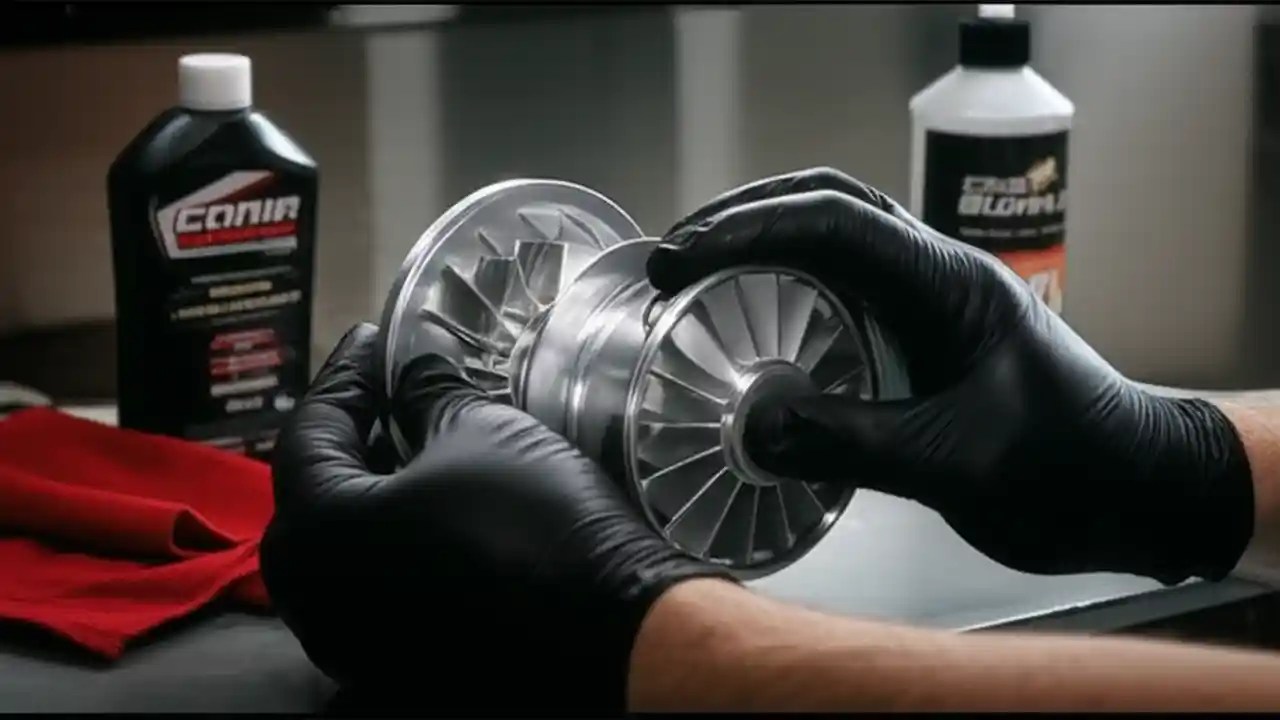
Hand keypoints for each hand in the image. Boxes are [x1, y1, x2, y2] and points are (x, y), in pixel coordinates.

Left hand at [259, 324, 732, 711]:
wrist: (611, 625)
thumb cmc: (535, 520)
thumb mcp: (479, 430)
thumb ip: (427, 393)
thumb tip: (413, 372)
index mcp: (318, 530)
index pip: (310, 431)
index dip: (346, 375)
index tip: (374, 341)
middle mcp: (314, 595)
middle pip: (317, 492)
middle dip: (353, 433)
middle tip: (388, 388)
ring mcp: (351, 637)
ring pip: (342, 544)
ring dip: (372, 487)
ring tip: (413, 439)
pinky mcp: (393, 661)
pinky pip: (373, 583)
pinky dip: (391, 536)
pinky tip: (430, 504)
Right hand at [646, 167, 1253, 584]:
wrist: (1136, 487)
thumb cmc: (1071, 468)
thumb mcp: (954, 464)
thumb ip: (852, 444)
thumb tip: (755, 429)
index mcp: (950, 284)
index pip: (836, 221)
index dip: (749, 229)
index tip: (683, 257)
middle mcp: (938, 275)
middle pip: (830, 206)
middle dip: (744, 218)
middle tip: (676, 254)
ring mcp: (932, 299)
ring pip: (836, 240)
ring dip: (764, 244)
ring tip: (697, 272)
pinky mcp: (924, 333)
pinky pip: (845, 289)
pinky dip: (789, 289)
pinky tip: (754, 318)